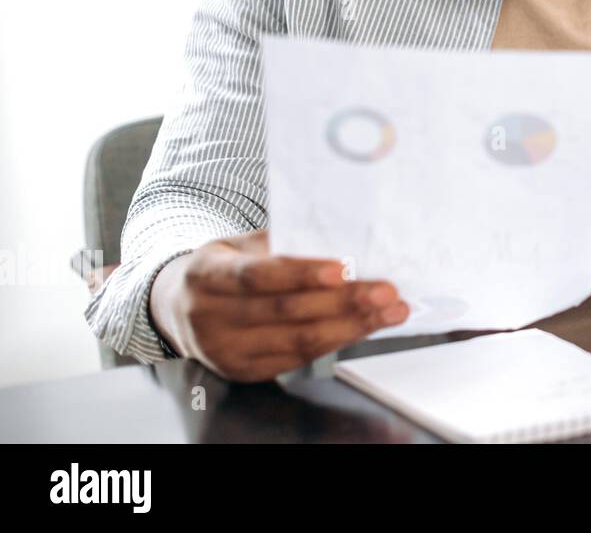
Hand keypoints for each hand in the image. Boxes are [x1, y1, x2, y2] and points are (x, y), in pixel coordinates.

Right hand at [148, 229, 409, 381]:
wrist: (180, 308)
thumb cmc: (225, 267)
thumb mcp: (239, 245)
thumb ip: (280, 243)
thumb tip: (340, 239)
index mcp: (206, 275)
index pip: (257, 275)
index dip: (300, 273)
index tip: (343, 268)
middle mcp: (210, 317)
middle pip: (285, 312)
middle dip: (343, 302)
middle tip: (385, 291)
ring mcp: (226, 351)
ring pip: (297, 341)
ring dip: (352, 326)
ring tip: (389, 311)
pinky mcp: (244, 372)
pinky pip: (298, 360)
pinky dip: (338, 341)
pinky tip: (364, 327)